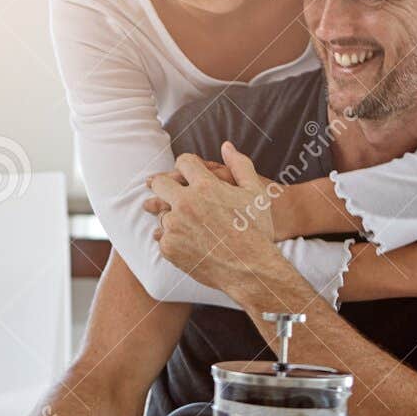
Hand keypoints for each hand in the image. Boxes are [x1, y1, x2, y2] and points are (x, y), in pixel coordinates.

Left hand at [146, 144, 277, 286]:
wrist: (250, 270)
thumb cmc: (257, 230)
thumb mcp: (255, 193)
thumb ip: (240, 165)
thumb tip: (226, 146)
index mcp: (205, 185)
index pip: (183, 162)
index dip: (185, 166)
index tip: (186, 173)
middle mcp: (186, 203)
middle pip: (159, 183)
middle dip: (164, 185)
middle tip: (169, 192)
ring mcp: (175, 226)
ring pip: (161, 213)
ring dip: (172, 216)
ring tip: (189, 225)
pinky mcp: (169, 247)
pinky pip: (162, 237)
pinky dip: (172, 238)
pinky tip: (188, 241)